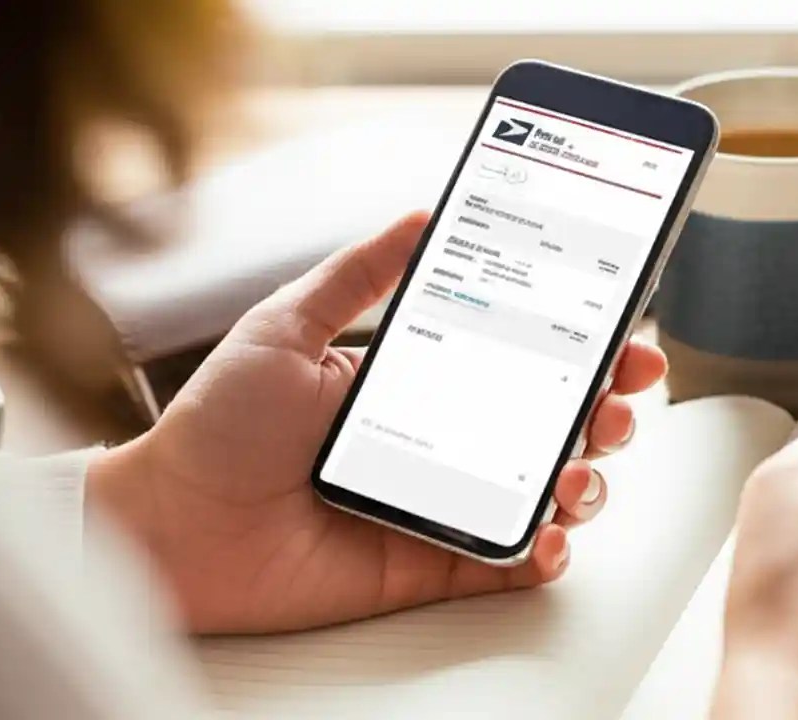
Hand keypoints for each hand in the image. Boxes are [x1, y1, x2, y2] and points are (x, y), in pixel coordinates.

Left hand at [88, 213, 667, 633]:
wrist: (174, 525)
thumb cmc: (220, 426)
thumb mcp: (288, 326)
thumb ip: (357, 274)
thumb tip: (419, 215)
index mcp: (425, 385)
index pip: (525, 362)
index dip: (584, 350)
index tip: (623, 334)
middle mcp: (449, 444)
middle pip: (555, 428)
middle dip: (607, 412)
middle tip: (618, 401)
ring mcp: (448, 504)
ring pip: (548, 494)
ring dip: (586, 480)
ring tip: (578, 469)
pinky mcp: (436, 563)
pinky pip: (510, 564)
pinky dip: (546, 555)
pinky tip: (550, 536)